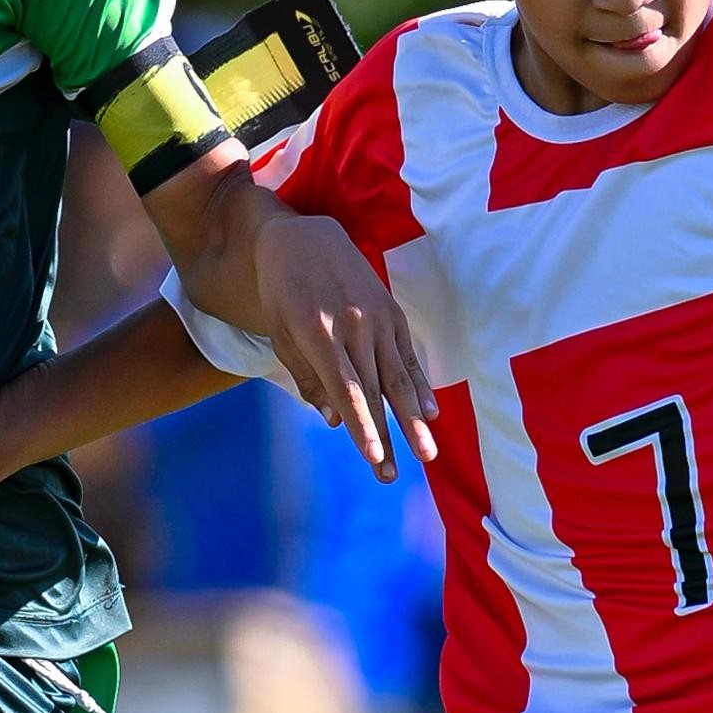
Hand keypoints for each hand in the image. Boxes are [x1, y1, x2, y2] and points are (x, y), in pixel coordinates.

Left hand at [247, 207, 436, 481]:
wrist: (303, 237)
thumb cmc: (282, 294)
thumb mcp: (281, 334)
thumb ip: (307, 378)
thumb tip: (332, 421)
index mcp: (317, 333)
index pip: (346, 389)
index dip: (361, 425)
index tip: (372, 457)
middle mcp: (352, 325)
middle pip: (374, 391)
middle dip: (386, 436)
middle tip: (391, 475)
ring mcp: (376, 317)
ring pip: (398, 377)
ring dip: (412, 419)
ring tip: (426, 454)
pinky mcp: (392, 311)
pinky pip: (408, 354)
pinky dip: (420, 384)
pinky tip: (431, 412)